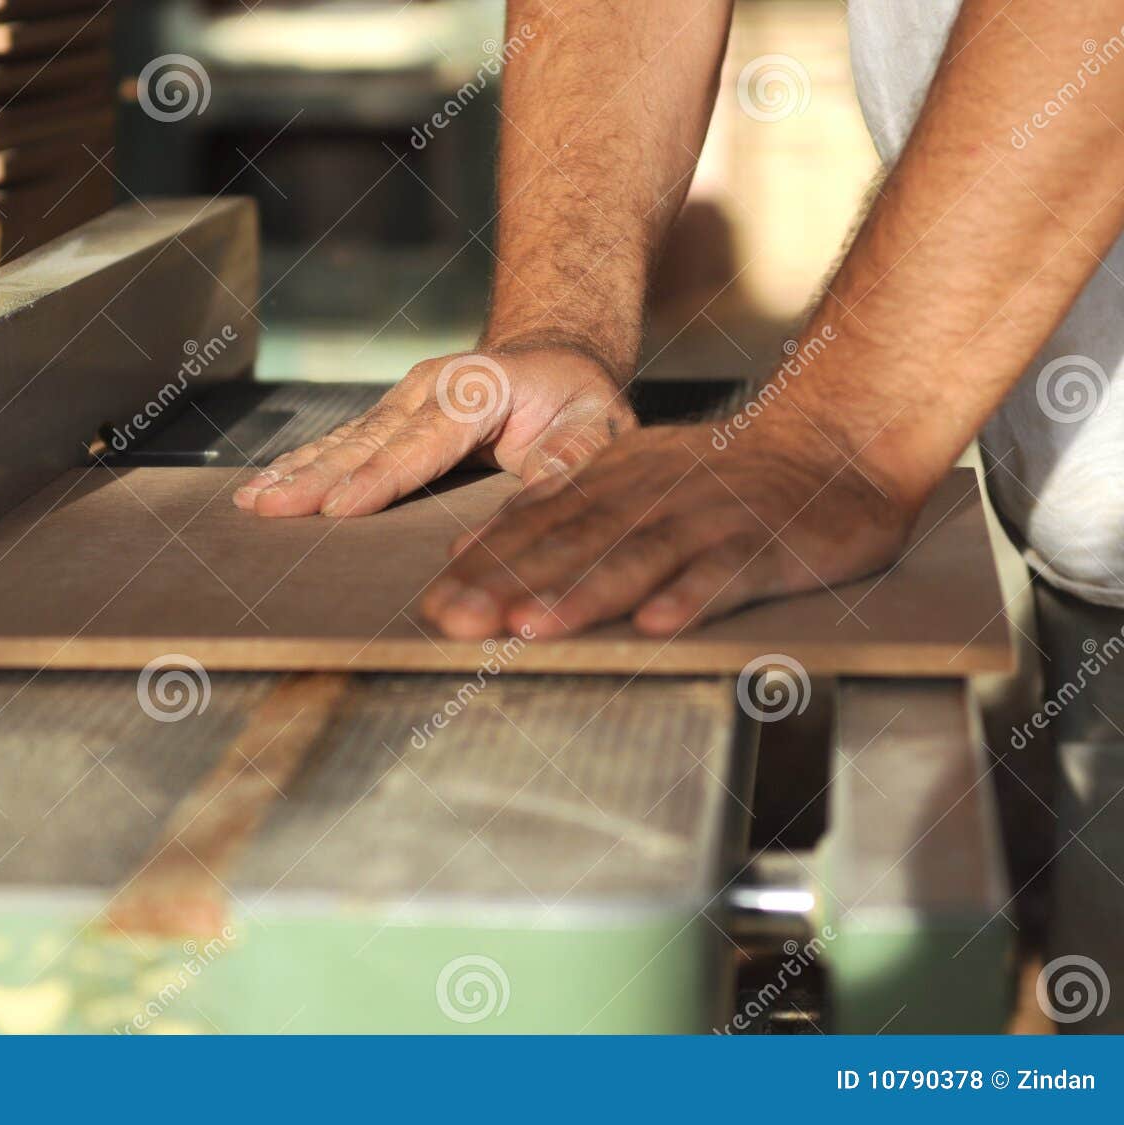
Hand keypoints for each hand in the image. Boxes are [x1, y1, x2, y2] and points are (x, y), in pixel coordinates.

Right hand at [233, 340, 635, 517]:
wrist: (553, 358)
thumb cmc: (578, 400)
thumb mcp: (598, 423)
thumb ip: (574, 456)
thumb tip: (550, 488)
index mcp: (480, 389)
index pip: (425, 440)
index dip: (381, 475)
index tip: (339, 507)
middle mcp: (430, 388)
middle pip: (368, 440)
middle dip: (315, 477)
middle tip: (269, 510)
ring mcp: (402, 400)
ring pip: (344, 441)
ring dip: (295, 472)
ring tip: (251, 504)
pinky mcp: (387, 417)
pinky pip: (339, 444)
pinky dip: (299, 467)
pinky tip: (261, 490)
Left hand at [420, 421, 922, 638]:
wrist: (835, 441)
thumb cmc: (725, 476)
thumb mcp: (632, 475)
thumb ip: (557, 509)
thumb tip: (470, 549)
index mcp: (615, 480)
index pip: (538, 523)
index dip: (485, 563)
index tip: (436, 601)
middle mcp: (652, 496)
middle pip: (572, 542)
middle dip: (508, 584)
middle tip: (455, 622)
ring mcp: (708, 519)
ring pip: (635, 558)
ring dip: (581, 594)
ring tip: (530, 627)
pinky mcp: (765, 544)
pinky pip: (723, 573)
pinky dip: (688, 598)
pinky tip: (654, 627)